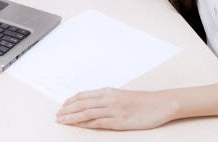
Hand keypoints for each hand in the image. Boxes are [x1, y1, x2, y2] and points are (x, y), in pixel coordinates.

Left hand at [56, 88, 175, 130]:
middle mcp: (108, 99)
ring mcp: (113, 110)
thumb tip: (92, 103)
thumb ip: (106, 99)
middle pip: (82, 104)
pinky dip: (86, 124)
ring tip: (62, 121)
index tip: (62, 106)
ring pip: (87, 113)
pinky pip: (98, 122)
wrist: (160, 104)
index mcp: (108, 91)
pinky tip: (78, 126)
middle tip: (57, 115)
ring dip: (72, 117)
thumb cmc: (142, 101)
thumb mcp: (121, 95)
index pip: (83, 95)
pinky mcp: (119, 121)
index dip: (70, 101)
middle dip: (67, 110)